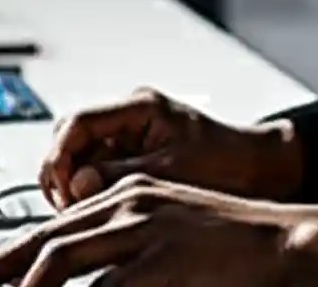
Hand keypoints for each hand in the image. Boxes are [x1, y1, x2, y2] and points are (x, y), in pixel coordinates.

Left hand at [0, 174, 317, 286]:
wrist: (284, 239)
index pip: (49, 227)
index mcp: (125, 194)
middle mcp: (128, 203)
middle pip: (41, 242)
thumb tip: (70, 276)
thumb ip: (119, 248)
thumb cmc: (230, 241)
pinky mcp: (164, 256)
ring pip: (61, 262)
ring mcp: (145, 228)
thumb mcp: (166, 230)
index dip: (2, 258)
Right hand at [40, 88, 302, 208]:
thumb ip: (120, 175)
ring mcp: (129, 135)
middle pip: (70, 138)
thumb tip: (76, 184)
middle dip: (63, 172)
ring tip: (86, 210)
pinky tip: (99, 207)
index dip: (60, 156)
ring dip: (76, 184)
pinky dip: (92, 189)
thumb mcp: (170, 170)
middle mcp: (129, 116)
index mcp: (140, 107)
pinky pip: (97, 169)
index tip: (60, 186)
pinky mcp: (132, 154)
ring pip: (80, 156)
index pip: (78, 122)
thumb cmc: (226, 161)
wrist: (257, 168)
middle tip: (69, 205)